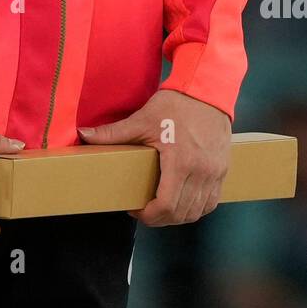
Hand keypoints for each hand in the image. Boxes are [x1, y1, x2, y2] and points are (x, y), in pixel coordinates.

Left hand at [78, 90, 230, 226]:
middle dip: (160, 218)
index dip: (149, 216)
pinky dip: (197, 207)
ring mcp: (215, 172)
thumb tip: (84, 135)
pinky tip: (183, 200)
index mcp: (181, 162)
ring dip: (179, 215)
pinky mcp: (222, 169)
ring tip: (161, 207)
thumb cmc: (177, 104)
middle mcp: (202, 172)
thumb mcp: (143, 119)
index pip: (167, 206)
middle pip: (182, 214)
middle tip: (144, 210)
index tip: (135, 209)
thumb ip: (113, 133)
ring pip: (198, 211)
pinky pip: (212, 201)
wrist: (207, 89)